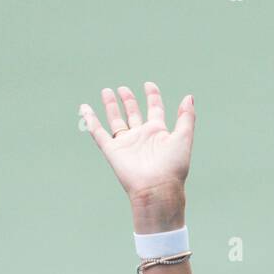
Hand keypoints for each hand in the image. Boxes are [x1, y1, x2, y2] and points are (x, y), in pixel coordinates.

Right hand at [79, 82, 193, 229]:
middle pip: (133, 114)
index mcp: (158, 133)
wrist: (157, 189)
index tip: (148, 84)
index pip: (154, 109)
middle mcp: (142, 137)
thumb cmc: (173, 167)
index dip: (152, 96)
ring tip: (106, 91)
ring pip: (116, 121)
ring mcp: (126, 144)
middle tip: (123, 89)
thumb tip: (189, 97)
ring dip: (111, 106)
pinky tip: (84, 108)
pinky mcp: (112, 151)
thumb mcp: (183, 138)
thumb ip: (186, 117)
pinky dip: (90, 120)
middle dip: (128, 100)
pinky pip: (98, 133)